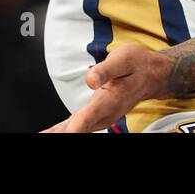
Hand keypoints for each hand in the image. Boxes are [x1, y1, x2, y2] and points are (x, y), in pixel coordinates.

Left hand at [42, 44, 171, 132]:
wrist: (154, 74)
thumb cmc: (138, 64)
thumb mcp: (124, 58)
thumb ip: (106, 70)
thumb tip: (90, 79)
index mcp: (109, 100)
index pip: (84, 120)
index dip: (69, 130)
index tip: (55, 134)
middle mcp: (106, 113)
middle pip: (78, 130)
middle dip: (61, 133)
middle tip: (41, 135)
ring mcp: (103, 117)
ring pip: (78, 130)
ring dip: (61, 133)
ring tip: (42, 135)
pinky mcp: (99, 115)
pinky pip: (79, 127)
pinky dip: (66, 130)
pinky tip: (54, 132)